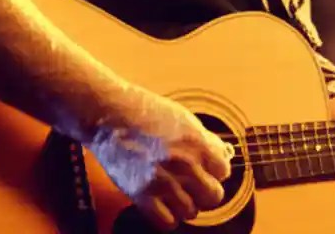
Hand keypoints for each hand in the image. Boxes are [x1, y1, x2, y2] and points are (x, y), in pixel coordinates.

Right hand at [87, 87, 233, 230]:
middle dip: (206, 191)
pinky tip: (164, 204)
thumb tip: (223, 154)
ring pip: (192, 212)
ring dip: (186, 204)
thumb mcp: (184, 119)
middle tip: (195, 184)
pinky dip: (168, 217)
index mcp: (198, 144)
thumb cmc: (145, 111)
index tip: (207, 169)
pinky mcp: (142, 196)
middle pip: (214, 196)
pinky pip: (167, 222)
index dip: (216, 171)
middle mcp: (185, 165)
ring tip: (176, 193)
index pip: (224, 171)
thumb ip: (206, 140)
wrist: (110, 116)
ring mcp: (164, 183)